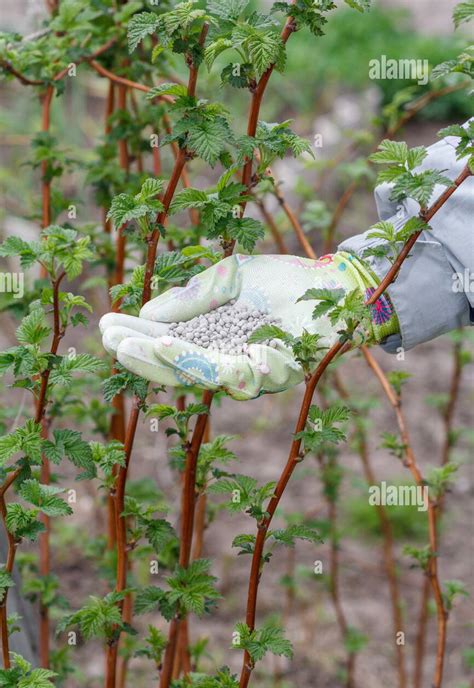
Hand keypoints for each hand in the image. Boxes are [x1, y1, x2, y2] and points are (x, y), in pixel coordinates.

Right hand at [100, 252, 394, 399]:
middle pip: (179, 368)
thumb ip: (192, 298)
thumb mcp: (228, 280)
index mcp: (212, 340)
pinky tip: (201, 346)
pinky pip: (253, 374)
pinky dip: (231, 363)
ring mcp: (254, 370)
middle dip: (145, 355)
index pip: (167, 346)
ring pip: (208, 375)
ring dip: (176, 361)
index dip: (137, 340)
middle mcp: (228, 361)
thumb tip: (149, 315)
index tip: (106, 326)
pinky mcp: (281, 372)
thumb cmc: (281, 282)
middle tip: (113, 341)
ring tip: (149, 344)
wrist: (332, 284)